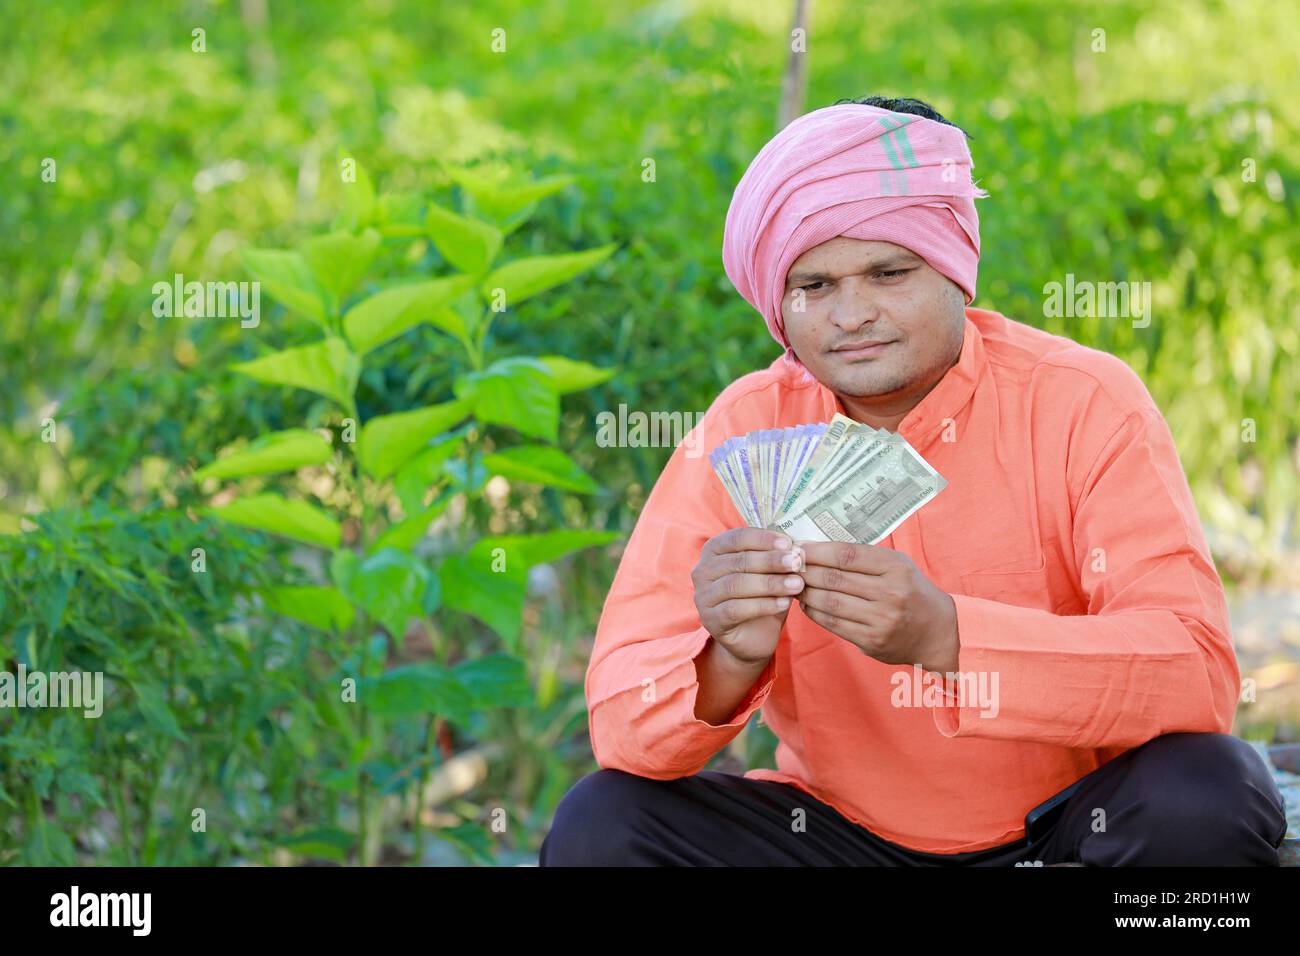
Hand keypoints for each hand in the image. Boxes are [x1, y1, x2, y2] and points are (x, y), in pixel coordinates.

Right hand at [693, 528, 805, 665]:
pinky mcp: (710, 619)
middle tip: (796, 564)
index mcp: (714, 550)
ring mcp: (703, 596)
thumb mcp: (769, 572)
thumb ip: (776, 559)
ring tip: (796, 584)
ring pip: (736, 585)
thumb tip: (796, 549)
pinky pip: (736, 609)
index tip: (788, 543)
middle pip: (738, 561)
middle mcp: (703, 571)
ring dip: (770, 583)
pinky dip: (763, 605)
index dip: (763, 539)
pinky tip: (784, 604)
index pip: (737, 538)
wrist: (754, 636)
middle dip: (770, 561)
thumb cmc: (762, 596)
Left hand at [794, 541, 958, 672]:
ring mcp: (881, 620)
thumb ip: (862, 558)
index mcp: (896, 567)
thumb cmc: (910, 590)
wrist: (936, 631)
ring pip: (829, 602)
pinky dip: (814, 612)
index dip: (817, 551)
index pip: (846, 555)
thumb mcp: (897, 564)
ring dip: (805, 592)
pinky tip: (806, 604)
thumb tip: (816, 549)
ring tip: (793, 584)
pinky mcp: (872, 641)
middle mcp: (890, 593)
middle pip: (834, 579)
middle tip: (788, 566)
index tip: (798, 548)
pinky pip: (833, 624)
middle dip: (805, 571)